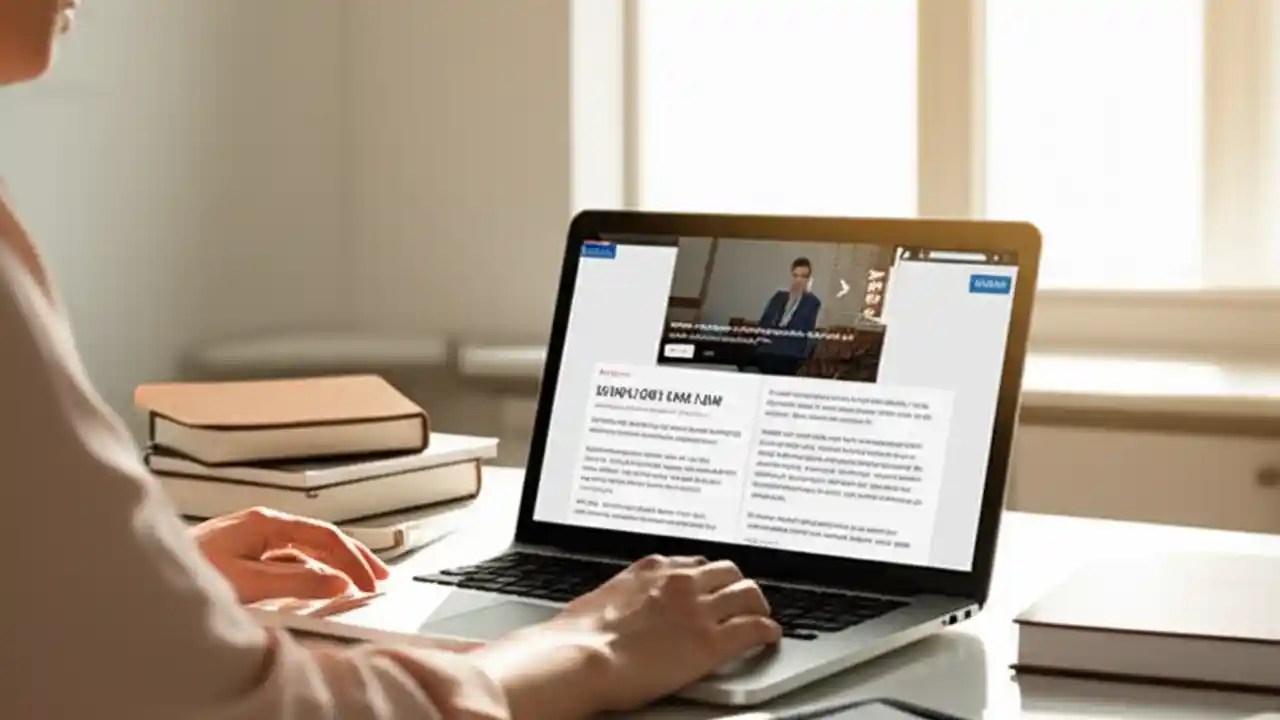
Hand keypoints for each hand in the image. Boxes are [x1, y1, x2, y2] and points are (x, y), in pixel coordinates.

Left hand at [193, 507, 389, 603]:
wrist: (139, 577)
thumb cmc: (186, 573)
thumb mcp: (249, 583)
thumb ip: (297, 583)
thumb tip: (336, 581)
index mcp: (264, 522)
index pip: (323, 536)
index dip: (352, 558)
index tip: (370, 580)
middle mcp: (259, 525)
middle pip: (318, 537)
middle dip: (352, 555)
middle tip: (379, 574)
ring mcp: (249, 539)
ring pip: (304, 548)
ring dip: (333, 563)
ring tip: (356, 578)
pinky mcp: (240, 555)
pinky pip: (287, 558)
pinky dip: (310, 570)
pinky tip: (316, 582)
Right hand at [472, 555, 780, 717]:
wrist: (577, 657)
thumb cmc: (576, 638)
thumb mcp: (602, 600)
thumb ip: (624, 597)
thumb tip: (621, 609)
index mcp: (652, 570)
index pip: (694, 562)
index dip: (707, 576)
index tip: (710, 584)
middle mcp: (680, 582)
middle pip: (727, 571)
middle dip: (736, 585)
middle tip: (740, 600)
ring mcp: (699, 609)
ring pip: (748, 593)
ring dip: (756, 604)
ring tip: (760, 616)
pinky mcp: (712, 642)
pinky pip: (756, 627)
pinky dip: (768, 630)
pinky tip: (769, 636)